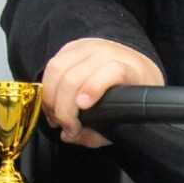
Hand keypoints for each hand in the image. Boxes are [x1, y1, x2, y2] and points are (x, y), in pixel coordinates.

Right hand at [41, 39, 163, 149]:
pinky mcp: (72, 47)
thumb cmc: (130, 96)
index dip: (94, 88)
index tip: (83, 106)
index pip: (112, 71)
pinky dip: (47, 87)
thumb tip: (70, 136)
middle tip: (65, 126)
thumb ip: (98, 134)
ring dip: (50, 98)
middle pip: (74, 75)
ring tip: (54, 117)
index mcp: (129, 68)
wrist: (136, 67)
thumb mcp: (125, 119)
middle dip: (63, 107)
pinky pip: (52, 65)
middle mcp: (108, 53)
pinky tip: (53, 103)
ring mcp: (88, 47)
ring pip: (57, 68)